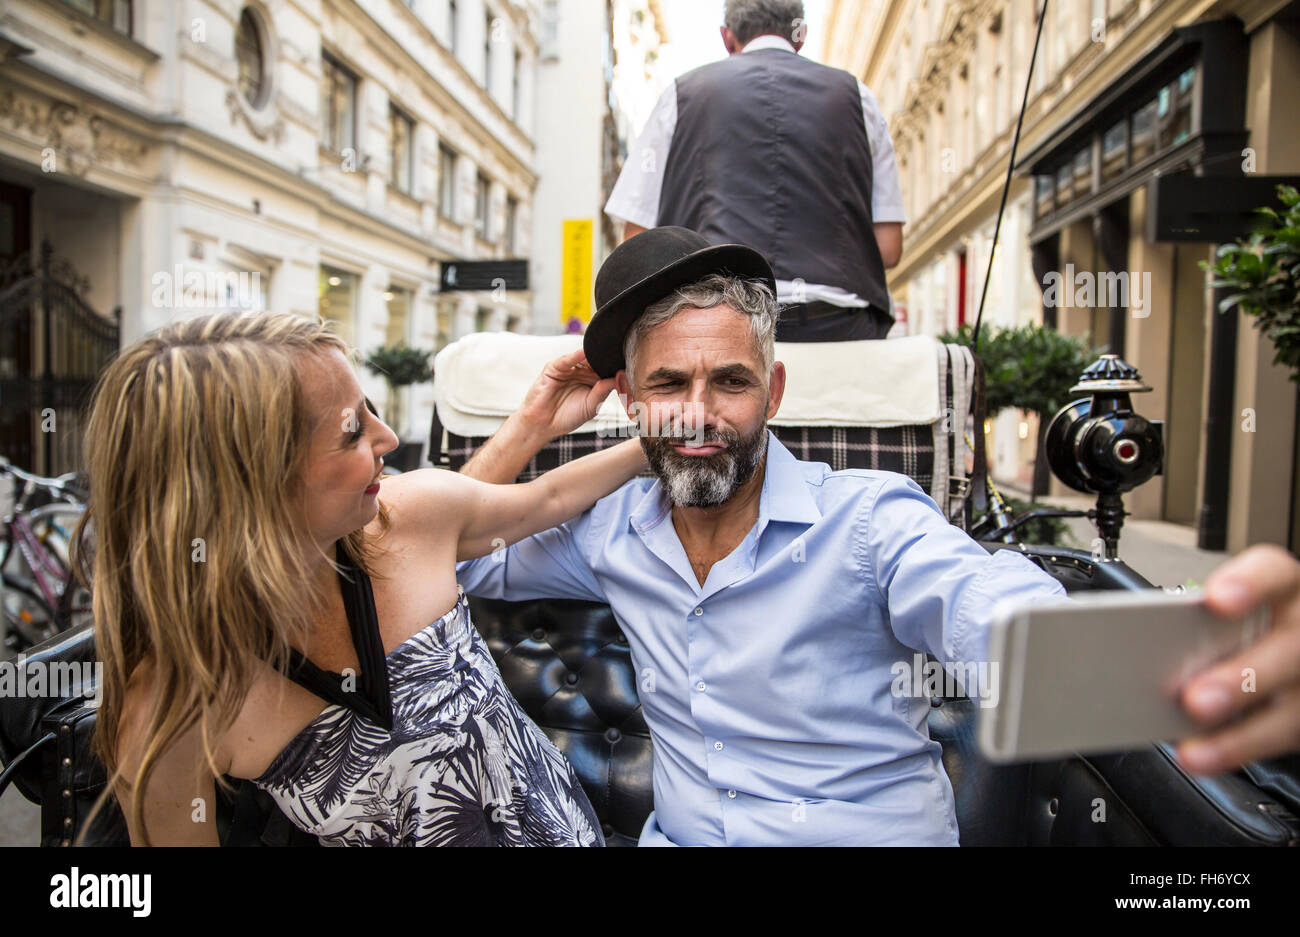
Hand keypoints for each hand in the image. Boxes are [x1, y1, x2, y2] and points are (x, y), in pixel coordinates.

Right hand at [517, 349, 617, 438]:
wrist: (543, 425)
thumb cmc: (567, 417)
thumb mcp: (591, 406)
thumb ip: (603, 391)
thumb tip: (618, 378)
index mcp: (593, 381)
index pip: (608, 370)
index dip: (617, 368)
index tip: (632, 364)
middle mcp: (582, 372)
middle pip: (597, 361)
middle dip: (608, 358)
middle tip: (622, 352)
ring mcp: (568, 368)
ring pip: (584, 358)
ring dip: (594, 355)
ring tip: (606, 351)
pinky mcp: (554, 368)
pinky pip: (566, 359)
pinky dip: (575, 355)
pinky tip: (585, 354)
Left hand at [1175, 544, 1299, 772]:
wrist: (1287, 660)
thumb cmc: (1240, 630)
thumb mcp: (1226, 615)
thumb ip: (1196, 623)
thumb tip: (1132, 645)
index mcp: (1283, 592)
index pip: (1275, 574)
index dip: (1250, 584)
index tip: (1217, 600)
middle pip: (1288, 649)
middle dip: (1240, 677)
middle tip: (1195, 698)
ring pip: (1291, 708)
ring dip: (1239, 734)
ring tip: (1193, 748)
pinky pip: (1282, 737)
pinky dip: (1238, 749)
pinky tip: (1204, 756)